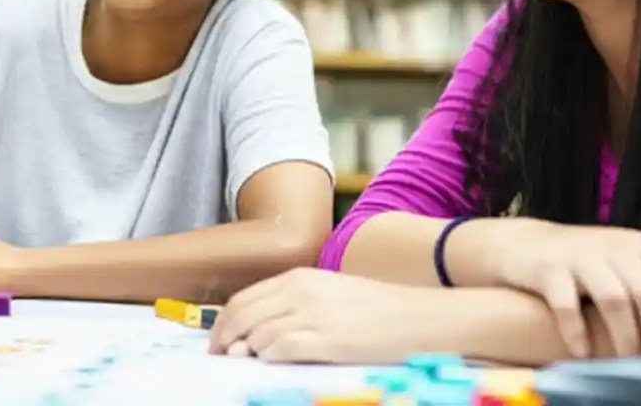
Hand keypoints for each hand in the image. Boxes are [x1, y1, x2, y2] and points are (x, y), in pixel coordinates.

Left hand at [209, 268, 436, 363]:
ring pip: (258, 333)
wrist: (422, 317)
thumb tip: (255, 335)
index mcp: (300, 278)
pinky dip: (269, 358)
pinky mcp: (329, 339)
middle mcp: (302, 291)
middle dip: (224, 338)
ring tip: (246, 363)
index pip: (244, 298)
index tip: (218, 341)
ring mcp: (315, 314)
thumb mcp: (331, 296)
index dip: (223, 323)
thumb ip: (293, 308)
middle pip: (243, 315)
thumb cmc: (379, 310)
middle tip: (219, 357)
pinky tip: (272, 363)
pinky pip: (282, 348)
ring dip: (247, 351)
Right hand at [488, 219, 640, 357]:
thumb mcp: (621, 261)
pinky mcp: (547, 268)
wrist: (521, 244)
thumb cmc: (581, 262)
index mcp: (640, 246)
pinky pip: (566, 304)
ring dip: (625, 337)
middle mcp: (613, 247)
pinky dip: (577, 332)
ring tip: (626, 362)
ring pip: (614, 300)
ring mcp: (579, 256)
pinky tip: (582, 351)